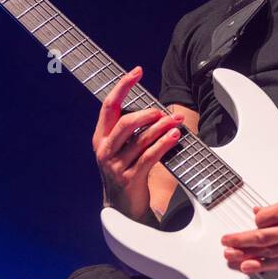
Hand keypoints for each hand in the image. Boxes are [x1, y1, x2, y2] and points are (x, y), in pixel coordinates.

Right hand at [92, 66, 183, 222]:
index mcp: (101, 138)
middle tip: (164, 111)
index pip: (109, 105)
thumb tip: (157, 109)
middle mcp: (105, 149)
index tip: (137, 71)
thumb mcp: (122, 148)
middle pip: (125, 122)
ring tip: (176, 121)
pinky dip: (164, 144)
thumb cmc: (126, 171)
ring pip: (141, 138)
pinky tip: (174, 136)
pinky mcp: (130, 178)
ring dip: (162, 127)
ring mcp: (116, 165)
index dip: (123, 86)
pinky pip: (150, 156)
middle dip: (148, 112)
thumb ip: (132, 129)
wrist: (123, 207)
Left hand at [220, 191, 277, 273]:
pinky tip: (251, 266)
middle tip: (225, 242)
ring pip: (269, 253)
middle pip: (262, 237)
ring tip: (230, 257)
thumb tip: (262, 214)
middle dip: (240, 241)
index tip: (247, 223)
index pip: (265, 216)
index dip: (253, 221)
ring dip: (246, 256)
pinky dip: (264, 265)